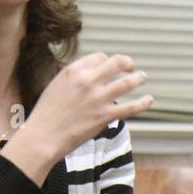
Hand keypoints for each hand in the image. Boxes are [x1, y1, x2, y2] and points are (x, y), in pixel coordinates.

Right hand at [3, 53, 152, 182]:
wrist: (43, 136)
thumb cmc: (47, 113)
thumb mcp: (57, 85)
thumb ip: (75, 78)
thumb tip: (93, 74)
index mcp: (74, 71)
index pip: (100, 57)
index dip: (107, 62)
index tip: (110, 69)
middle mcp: (87, 81)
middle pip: (117, 62)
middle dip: (127, 63)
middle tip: (131, 67)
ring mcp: (97, 99)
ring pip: (127, 82)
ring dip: (138, 78)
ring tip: (143, 77)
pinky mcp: (105, 116)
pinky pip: (131, 107)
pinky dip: (143, 102)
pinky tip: (149, 100)